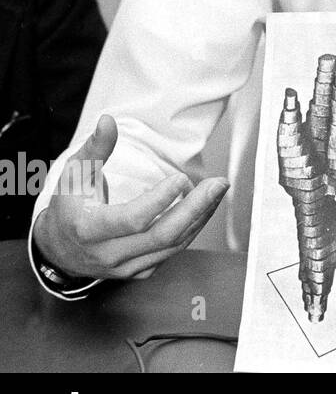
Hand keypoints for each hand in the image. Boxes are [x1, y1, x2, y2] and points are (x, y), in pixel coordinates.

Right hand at [33, 114, 229, 280]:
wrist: (60, 249)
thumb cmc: (70, 207)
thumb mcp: (75, 175)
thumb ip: (95, 148)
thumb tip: (108, 121)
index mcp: (90, 229)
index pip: (132, 219)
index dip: (160, 200)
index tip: (180, 178)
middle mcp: (108, 253)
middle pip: (162, 235)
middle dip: (195, 208)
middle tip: (218, 184)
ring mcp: (125, 266)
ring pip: (172, 245)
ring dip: (201, 217)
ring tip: (217, 191)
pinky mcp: (139, 271)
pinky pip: (172, 252)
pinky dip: (192, 229)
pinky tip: (204, 209)